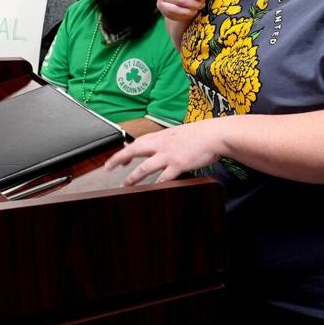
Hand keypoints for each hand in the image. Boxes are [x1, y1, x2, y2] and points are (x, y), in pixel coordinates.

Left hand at [103, 120, 225, 185]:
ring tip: (125, 185)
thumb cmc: (201, 135)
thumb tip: (159, 146)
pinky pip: (163, 177)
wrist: (215, 135)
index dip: (125, 150)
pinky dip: (156, 184)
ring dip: (133, 177)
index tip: (119, 159)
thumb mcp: (180, 133)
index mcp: (162, 136)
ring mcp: (169, 155)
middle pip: (134, 151)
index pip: (138, 142)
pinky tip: (149, 191)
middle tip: (108, 167)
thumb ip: (168, 140)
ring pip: (144, 167)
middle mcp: (162, 144)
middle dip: (119, 159)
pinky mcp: (178, 164)